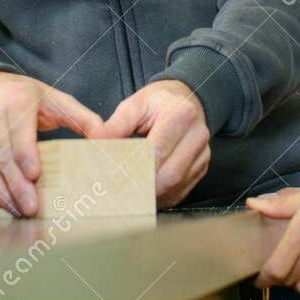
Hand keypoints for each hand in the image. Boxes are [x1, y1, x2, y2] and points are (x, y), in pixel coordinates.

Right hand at [0, 72, 103, 216]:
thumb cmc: (26, 97)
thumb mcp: (56, 99)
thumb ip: (83, 118)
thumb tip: (106, 138)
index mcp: (16, 101)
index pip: (18, 133)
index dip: (25, 156)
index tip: (35, 177)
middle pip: (0, 155)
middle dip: (15, 184)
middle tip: (31, 208)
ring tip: (18, 211)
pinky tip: (2, 205)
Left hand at [96, 80, 211, 207]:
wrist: (186, 101)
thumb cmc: (158, 103)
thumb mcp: (135, 104)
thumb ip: (115, 125)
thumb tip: (97, 142)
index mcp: (181, 114)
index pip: (156, 151)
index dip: (132, 169)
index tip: (111, 179)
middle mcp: (197, 135)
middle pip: (168, 174)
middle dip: (141, 187)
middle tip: (115, 193)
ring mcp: (202, 154)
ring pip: (174, 187)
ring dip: (149, 196)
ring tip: (125, 195)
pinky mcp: (201, 169)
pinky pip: (179, 192)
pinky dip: (159, 197)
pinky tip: (143, 194)